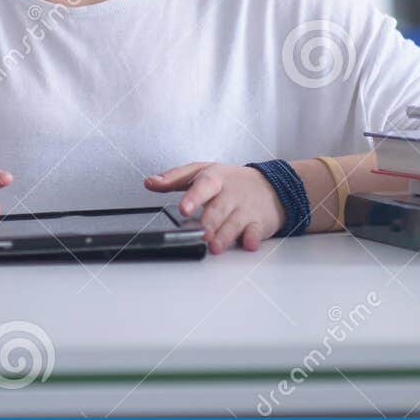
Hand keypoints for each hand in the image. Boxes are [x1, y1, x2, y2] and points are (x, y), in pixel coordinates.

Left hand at [144, 162, 285, 253]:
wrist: (269, 185)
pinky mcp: (259, 222)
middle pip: (218, 208)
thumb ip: (174, 178)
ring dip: (225, 236)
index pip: (203, 185)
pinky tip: (247, 243)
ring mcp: (245, 208)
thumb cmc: (229, 180)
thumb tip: (150, 182)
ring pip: (234, 222)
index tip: (183, 209)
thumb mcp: (202, 172)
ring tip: (215, 247)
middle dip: (209, 223)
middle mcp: (230, 193)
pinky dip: (252, 238)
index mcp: (214, 178)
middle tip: (201, 233)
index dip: (193, 197)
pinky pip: (255, 231)